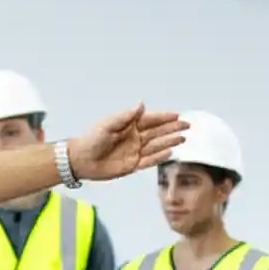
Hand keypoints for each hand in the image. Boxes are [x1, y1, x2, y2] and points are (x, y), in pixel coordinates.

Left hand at [68, 103, 188, 179]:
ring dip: (169, 141)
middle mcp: (134, 137)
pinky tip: (170, 152)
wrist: (81, 160)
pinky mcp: (132, 165)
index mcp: (129, 125)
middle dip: (172, 128)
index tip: (177, 115)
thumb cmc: (92, 139)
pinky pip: (149, 161)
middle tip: (187, 125)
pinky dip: (159, 157)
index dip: (164, 117)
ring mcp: (134, 151)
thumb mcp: (108, 125)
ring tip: (183, 138)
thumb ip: (126, 116)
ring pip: (156, 145)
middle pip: (157, 132)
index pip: (150, 120)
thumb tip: (141, 104)